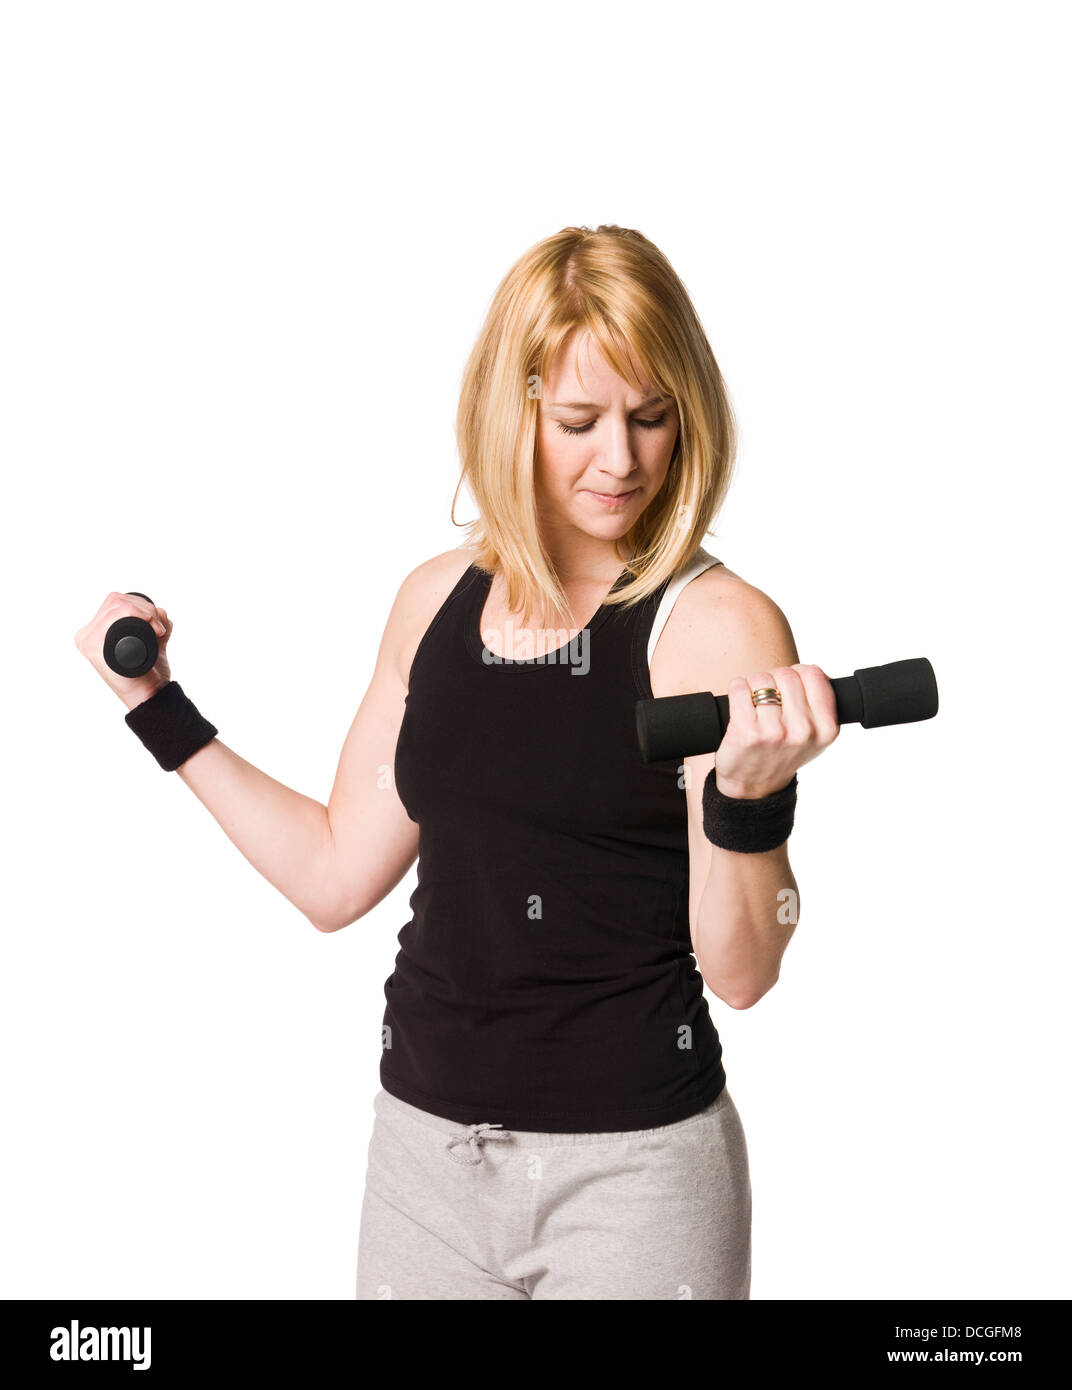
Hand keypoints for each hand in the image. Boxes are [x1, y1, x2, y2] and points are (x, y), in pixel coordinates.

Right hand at [74, 592, 172, 710]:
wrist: (149, 694)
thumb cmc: (149, 670)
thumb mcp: (151, 639)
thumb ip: (153, 621)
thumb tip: (159, 610)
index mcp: (95, 631)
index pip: (114, 601)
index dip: (140, 605)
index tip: (158, 623)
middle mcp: (86, 635)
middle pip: (115, 599)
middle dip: (145, 607)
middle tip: (160, 628)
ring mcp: (88, 641)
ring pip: (117, 604)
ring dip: (145, 611)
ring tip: (158, 631)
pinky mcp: (93, 648)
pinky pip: (115, 615)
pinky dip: (137, 614)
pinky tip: (152, 631)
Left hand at [712, 663, 839, 797]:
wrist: (754, 786)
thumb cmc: (783, 754)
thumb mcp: (815, 736)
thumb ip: (819, 704)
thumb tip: (809, 671)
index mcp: (826, 728)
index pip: (814, 674)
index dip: (798, 673)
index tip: (789, 686)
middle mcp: (803, 730)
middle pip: (786, 674)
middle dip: (774, 679)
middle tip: (769, 697)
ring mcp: (775, 731)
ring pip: (761, 679)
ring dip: (753, 685)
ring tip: (755, 704)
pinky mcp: (747, 732)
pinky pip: (739, 688)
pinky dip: (737, 690)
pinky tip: (740, 705)